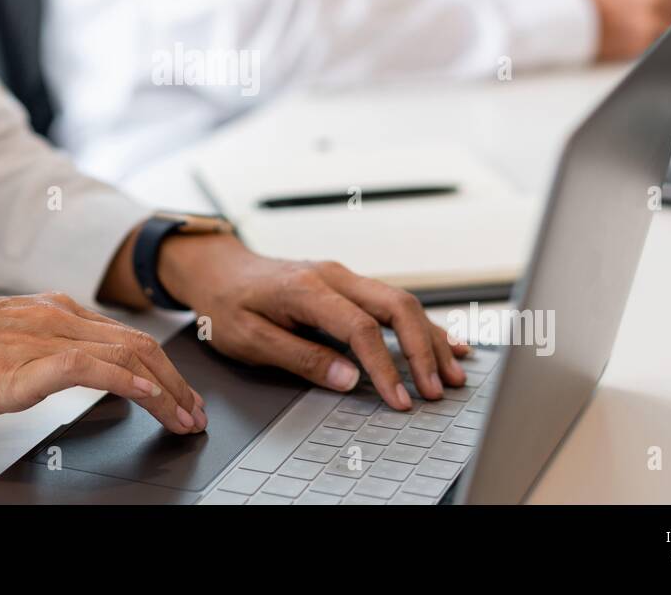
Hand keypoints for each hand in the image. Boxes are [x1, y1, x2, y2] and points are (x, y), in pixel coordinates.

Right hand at [0, 295, 206, 433]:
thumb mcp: (4, 342)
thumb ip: (40, 351)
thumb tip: (69, 370)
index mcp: (52, 311)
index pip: (124, 337)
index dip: (161, 368)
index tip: (179, 396)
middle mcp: (56, 318)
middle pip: (137, 345)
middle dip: (176, 382)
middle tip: (195, 414)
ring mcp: (42, 339)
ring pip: (125, 356)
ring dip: (164, 389)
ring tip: (183, 417)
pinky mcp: (25, 366)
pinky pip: (90, 369)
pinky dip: (128, 383)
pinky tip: (148, 400)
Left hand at [158, 236, 470, 411]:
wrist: (218, 269)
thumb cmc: (227, 303)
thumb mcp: (249, 339)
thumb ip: (300, 358)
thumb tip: (348, 379)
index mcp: (306, 288)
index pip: (361, 328)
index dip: (385, 367)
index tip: (399, 399)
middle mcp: (333, 276)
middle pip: (396, 306)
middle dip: (423, 350)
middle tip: (436, 390)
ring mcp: (343, 277)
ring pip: (402, 302)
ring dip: (430, 338)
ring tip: (452, 374)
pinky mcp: (348, 285)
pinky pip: (393, 302)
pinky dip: (422, 325)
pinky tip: (446, 342)